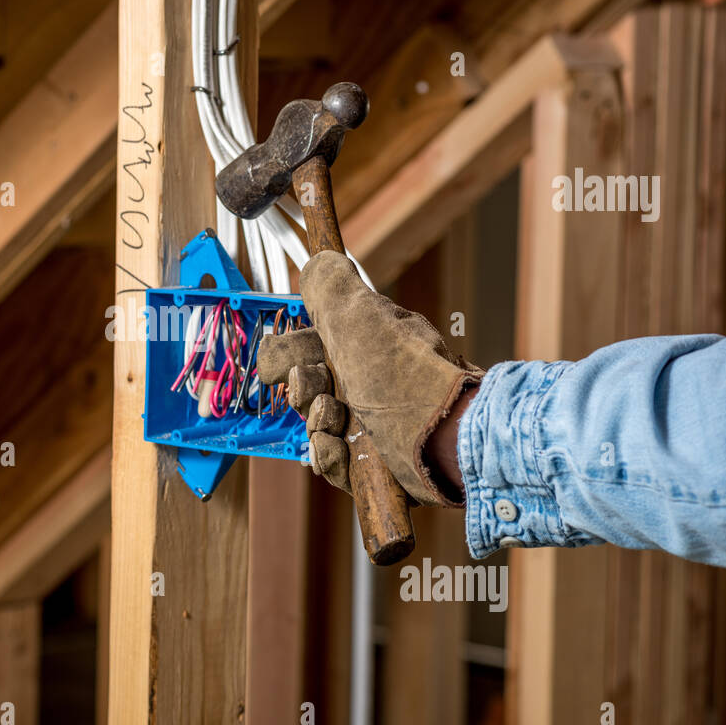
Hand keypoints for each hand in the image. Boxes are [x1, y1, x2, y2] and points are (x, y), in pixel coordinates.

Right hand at [258, 251, 481, 506]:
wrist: (447, 436)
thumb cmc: (404, 376)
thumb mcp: (363, 318)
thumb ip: (332, 288)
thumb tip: (321, 259)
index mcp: (363, 344)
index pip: (307, 345)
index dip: (286, 352)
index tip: (278, 364)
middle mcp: (366, 383)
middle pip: (307, 387)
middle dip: (302, 388)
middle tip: (318, 390)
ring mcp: (370, 425)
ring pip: (316, 425)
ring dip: (317, 422)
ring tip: (334, 418)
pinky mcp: (372, 464)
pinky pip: (332, 461)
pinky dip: (328, 455)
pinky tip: (337, 448)